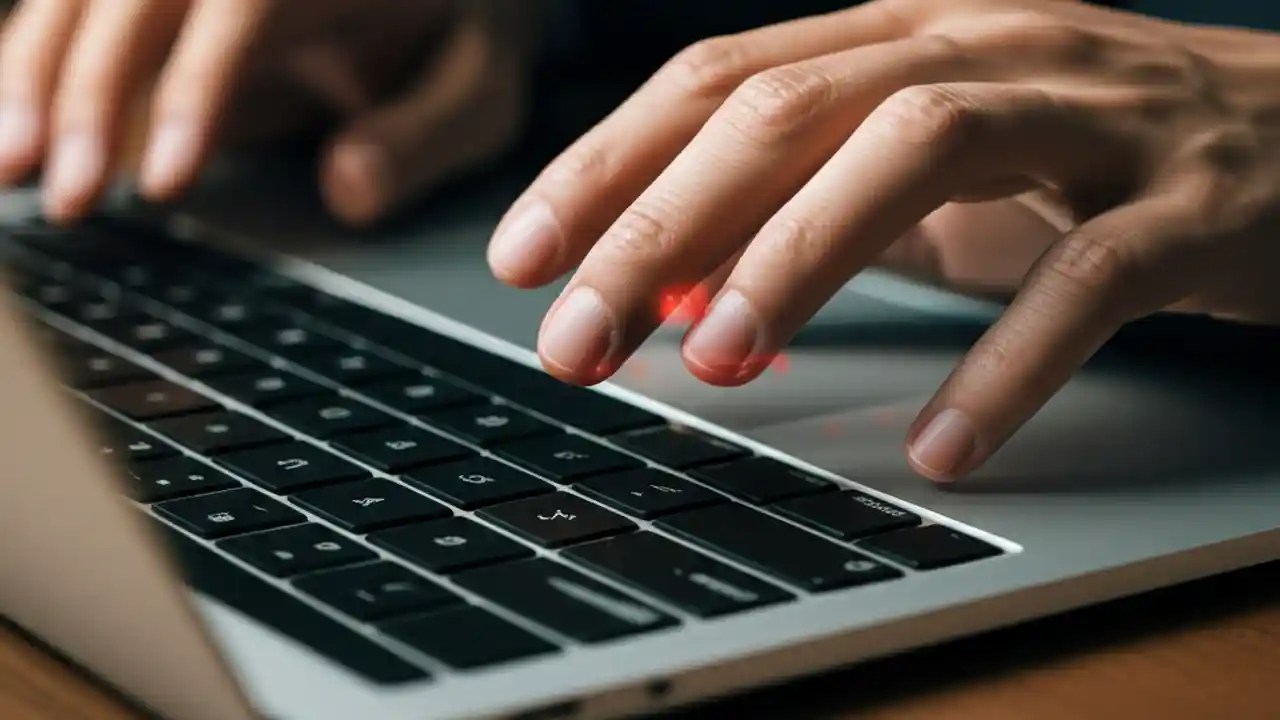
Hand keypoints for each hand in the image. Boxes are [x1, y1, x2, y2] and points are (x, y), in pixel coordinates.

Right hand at [0, 0, 532, 224]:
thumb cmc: (463, 28)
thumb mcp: (479, 86)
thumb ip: (425, 132)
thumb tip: (347, 190)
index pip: (240, 4)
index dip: (191, 90)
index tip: (165, 182)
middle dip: (91, 94)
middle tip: (69, 197)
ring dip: (36, 75)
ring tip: (10, 171)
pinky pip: (79, 2)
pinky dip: (34, 59)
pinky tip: (13, 127)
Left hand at [487, 0, 1279, 481]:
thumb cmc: (1086, 152)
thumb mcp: (925, 169)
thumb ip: (805, 208)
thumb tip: (669, 279)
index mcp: (904, 36)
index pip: (719, 80)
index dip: (607, 164)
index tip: (523, 257)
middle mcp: (982, 49)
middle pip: (787, 110)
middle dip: (660, 226)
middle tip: (578, 339)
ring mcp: (1091, 114)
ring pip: (917, 151)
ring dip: (796, 260)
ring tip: (714, 365)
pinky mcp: (1191, 203)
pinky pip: (1087, 279)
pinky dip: (1005, 363)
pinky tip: (940, 442)